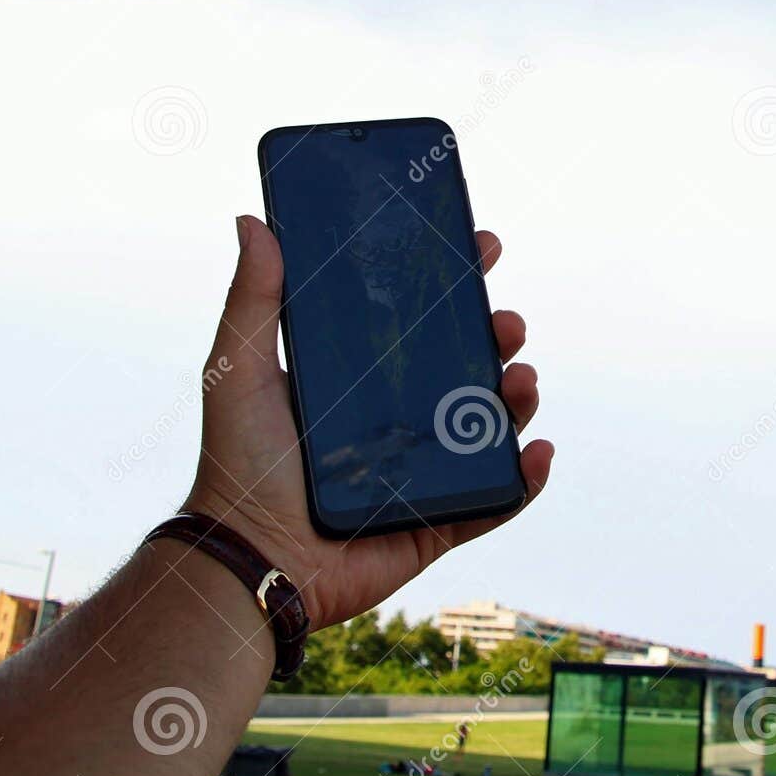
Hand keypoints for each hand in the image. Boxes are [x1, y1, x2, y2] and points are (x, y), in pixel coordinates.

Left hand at [183, 214, 552, 629]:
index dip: (456, 283)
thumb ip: (253, 299)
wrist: (251, 556)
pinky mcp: (438, 523)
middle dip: (499, 337)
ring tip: (520, 380)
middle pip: (467, 366)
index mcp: (360, 379)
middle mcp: (397, 419)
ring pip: (489, 427)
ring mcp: (424, 472)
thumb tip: (253, 219)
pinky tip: (537, 450)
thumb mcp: (239, 368)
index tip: (483, 246)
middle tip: (507, 321)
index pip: (420, 321)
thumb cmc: (238, 462)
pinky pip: (497, 500)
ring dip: (519, 398)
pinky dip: (526, 478)